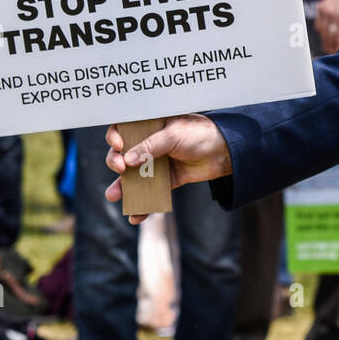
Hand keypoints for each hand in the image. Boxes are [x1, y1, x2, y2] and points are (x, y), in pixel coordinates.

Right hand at [104, 114, 231, 223]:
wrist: (225, 151)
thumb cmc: (200, 134)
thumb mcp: (174, 134)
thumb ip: (151, 146)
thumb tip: (128, 161)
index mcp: (151, 124)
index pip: (124, 128)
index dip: (115, 136)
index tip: (119, 145)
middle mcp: (150, 143)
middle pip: (123, 153)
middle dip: (115, 162)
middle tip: (121, 169)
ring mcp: (157, 162)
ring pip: (133, 175)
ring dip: (122, 187)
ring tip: (114, 195)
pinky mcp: (166, 179)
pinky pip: (150, 192)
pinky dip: (143, 204)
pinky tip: (136, 215)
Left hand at [317, 0, 338, 53]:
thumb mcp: (330, 1)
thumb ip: (324, 13)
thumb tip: (318, 28)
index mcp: (322, 8)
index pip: (319, 27)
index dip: (322, 37)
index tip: (325, 43)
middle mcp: (327, 12)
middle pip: (324, 33)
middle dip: (327, 43)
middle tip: (329, 51)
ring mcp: (336, 16)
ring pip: (332, 35)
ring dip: (333, 45)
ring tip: (335, 51)